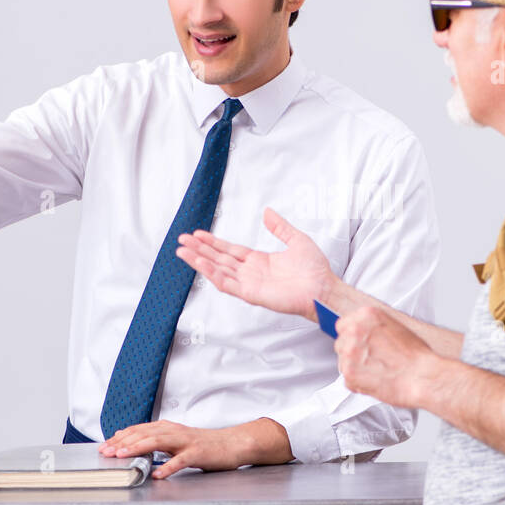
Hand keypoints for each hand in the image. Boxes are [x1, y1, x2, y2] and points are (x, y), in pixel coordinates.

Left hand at [99, 418, 290, 478]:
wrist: (234, 444)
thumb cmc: (205, 446)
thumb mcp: (178, 441)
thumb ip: (158, 442)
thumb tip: (133, 445)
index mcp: (169, 428)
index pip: (140, 429)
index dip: (121, 437)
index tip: (105, 445)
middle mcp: (176, 432)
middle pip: (145, 433)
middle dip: (124, 442)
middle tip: (107, 451)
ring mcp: (187, 442)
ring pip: (159, 442)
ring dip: (139, 448)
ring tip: (124, 456)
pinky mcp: (199, 454)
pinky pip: (181, 461)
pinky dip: (168, 468)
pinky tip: (157, 475)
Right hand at [176, 207, 330, 321]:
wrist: (323, 287)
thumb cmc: (314, 269)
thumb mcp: (296, 239)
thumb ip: (280, 227)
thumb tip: (267, 211)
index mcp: (258, 261)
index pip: (229, 250)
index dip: (213, 242)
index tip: (197, 234)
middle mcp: (250, 272)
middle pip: (218, 259)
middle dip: (199, 249)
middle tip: (182, 240)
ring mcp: (249, 283)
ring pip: (218, 270)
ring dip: (199, 261)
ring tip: (182, 251)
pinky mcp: (251, 293)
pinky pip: (227, 284)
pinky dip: (213, 274)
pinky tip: (201, 264)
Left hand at [334, 307, 438, 408]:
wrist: (422, 376)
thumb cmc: (416, 356)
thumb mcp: (396, 327)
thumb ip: (374, 327)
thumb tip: (365, 334)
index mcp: (366, 316)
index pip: (343, 324)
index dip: (352, 337)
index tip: (359, 344)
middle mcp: (354, 331)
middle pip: (341, 343)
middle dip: (353, 353)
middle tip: (371, 360)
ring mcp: (349, 352)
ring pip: (342, 362)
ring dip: (355, 368)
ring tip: (376, 371)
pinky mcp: (349, 373)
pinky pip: (346, 380)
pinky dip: (358, 384)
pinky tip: (374, 381)